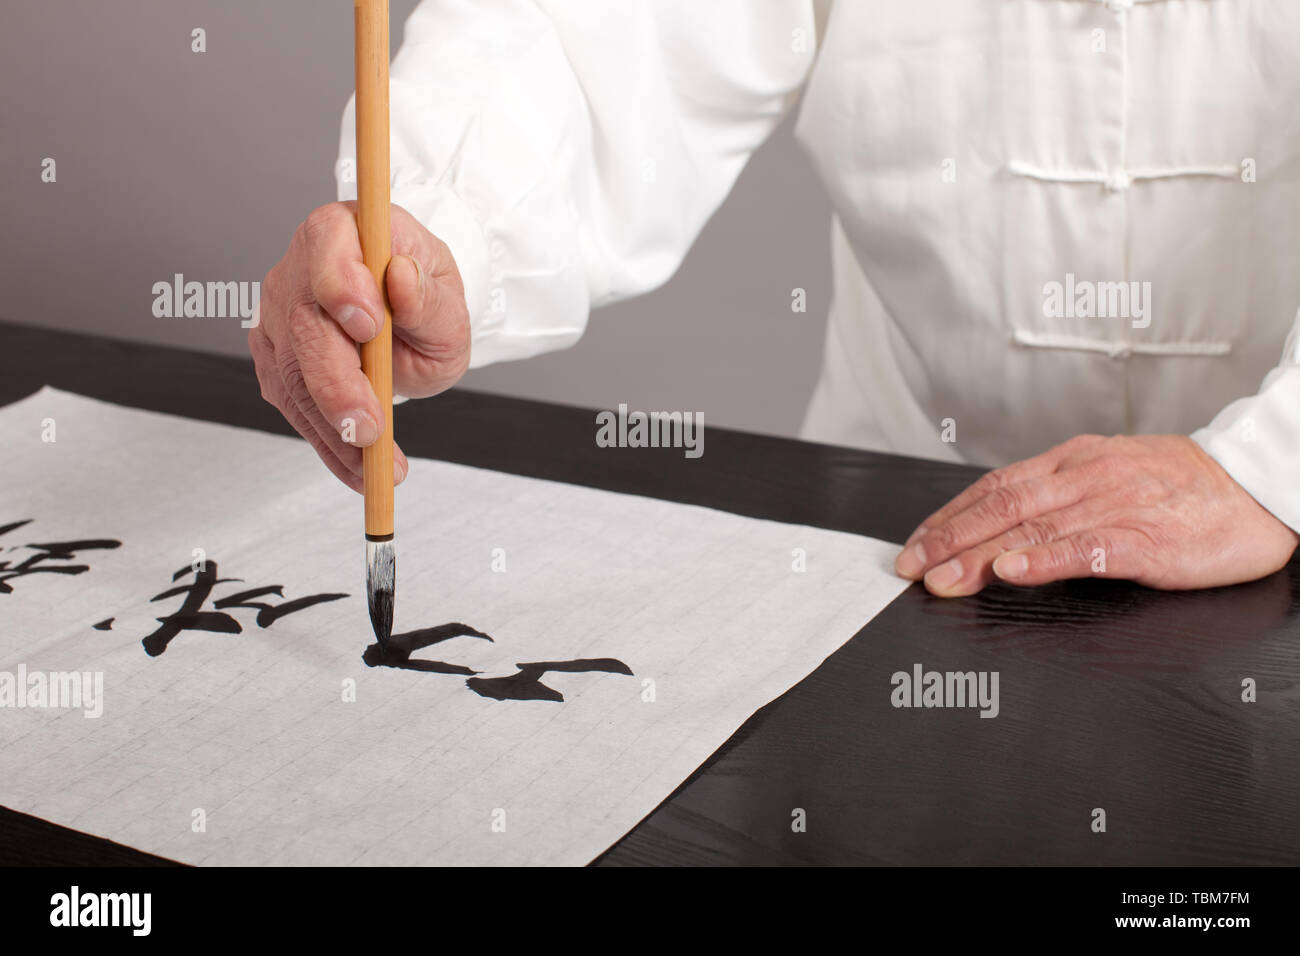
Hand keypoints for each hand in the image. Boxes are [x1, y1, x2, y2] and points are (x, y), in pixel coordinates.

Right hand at [249, 201, 471, 491]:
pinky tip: (355, 465)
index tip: (370, 327)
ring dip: (334, 428)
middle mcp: (303, 267)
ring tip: (376, 465)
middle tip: (370, 430)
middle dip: (337, 385)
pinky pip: (292, 403)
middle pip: (305, 326)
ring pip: (293, 375)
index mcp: (345, 231)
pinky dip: (325, 440)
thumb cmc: (426, 298)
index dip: (343, 288)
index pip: (329, 249)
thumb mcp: (448, 301)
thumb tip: (402, 280)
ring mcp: (281, 312)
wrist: (413, 314)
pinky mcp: (275, 355)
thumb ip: (428, 298)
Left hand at [895, 433, 1298, 595]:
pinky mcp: (1149, 539)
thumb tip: (1002, 526)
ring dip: (980, 556)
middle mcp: (1087, 477)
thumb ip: (1060, 496)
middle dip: (948, 539)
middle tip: (911, 567)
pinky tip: (1015, 573)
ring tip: (944, 580)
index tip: (915, 543)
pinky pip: (1090, 549)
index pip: (995, 487)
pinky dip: (1047, 561)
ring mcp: (1116, 506)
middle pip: (1002, 507)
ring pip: (1034, 528)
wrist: (1262, 485)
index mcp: (1074, 462)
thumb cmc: (1185, 487)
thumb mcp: (1111, 475)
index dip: (948, 516)